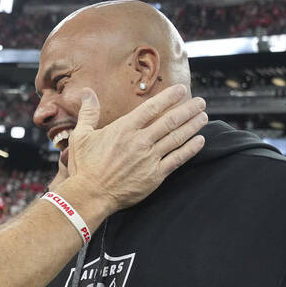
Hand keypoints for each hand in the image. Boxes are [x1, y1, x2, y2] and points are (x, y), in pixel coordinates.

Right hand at [62, 85, 206, 215]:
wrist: (90, 196)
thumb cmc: (84, 167)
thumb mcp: (81, 136)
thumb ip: (88, 112)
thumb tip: (87, 92)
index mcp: (124, 129)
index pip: (152, 107)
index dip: (169, 97)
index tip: (182, 90)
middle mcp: (140, 141)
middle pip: (170, 120)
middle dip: (188, 109)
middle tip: (200, 102)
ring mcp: (149, 159)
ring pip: (177, 138)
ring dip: (193, 126)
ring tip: (203, 117)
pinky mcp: (155, 176)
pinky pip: (177, 159)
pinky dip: (190, 149)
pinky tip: (200, 141)